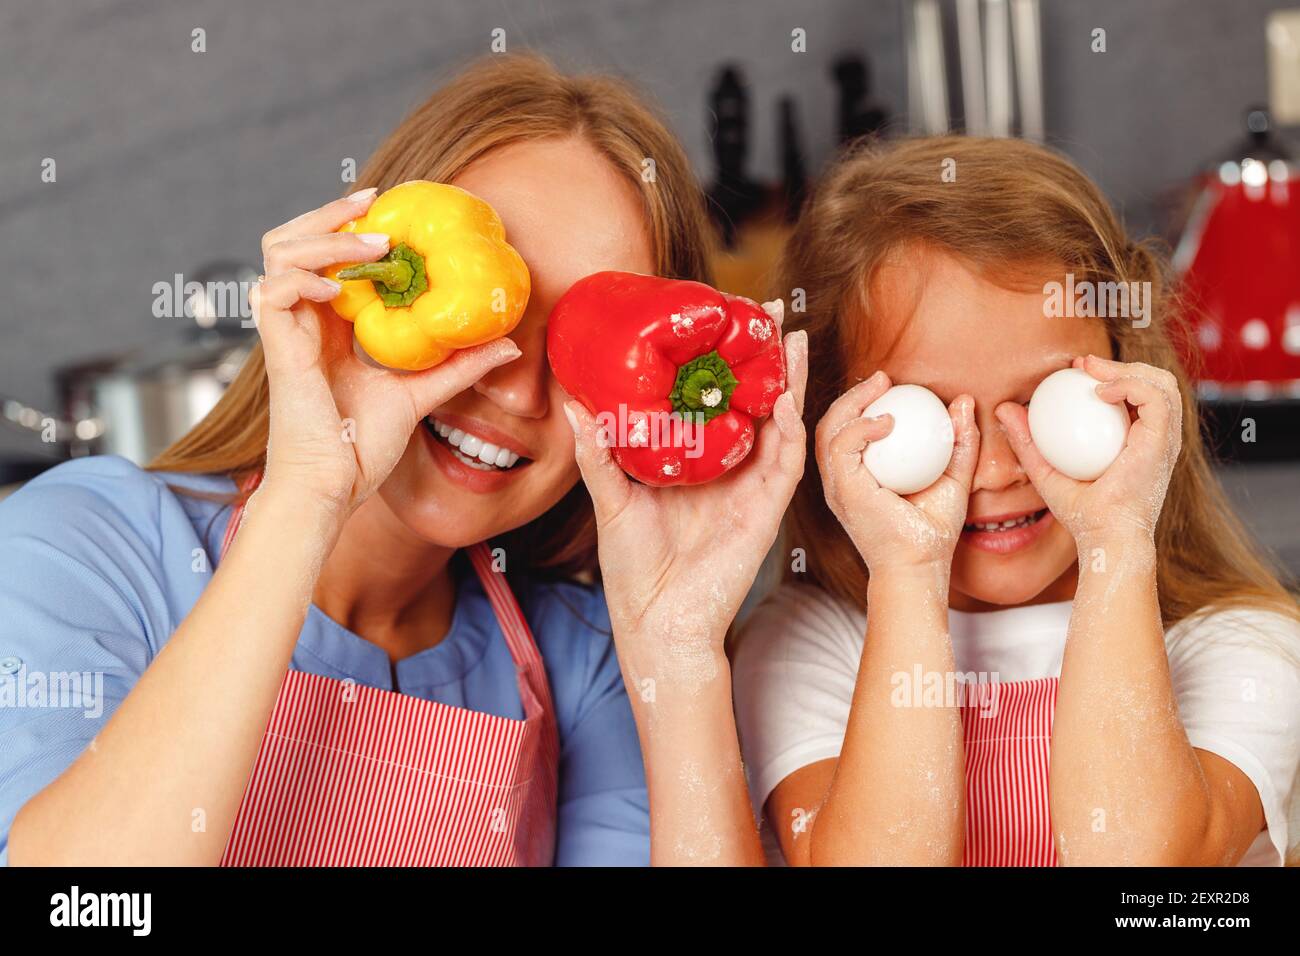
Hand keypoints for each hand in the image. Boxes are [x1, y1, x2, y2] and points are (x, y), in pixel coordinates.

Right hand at [250, 189, 520, 512]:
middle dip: (328, 213)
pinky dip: (305, 277)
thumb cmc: (361, 449)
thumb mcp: (420, 395)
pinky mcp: (278, 348)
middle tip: (374, 202)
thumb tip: (509, 344)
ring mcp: (286, 332)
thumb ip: (458, 366)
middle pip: (291, 239)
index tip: (391, 212)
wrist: (331, 488)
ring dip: (324, 237)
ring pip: (279, 252)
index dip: (349, 228)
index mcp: (327, 326)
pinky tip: (340, 287)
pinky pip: (274, 291)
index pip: (325, 257)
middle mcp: (302, 321)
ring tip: (372, 245)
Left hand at [565, 330, 808, 669]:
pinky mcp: (766, 511)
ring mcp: (752, 488)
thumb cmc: (634, 569)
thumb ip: (599, 453)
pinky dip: (791, 430)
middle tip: (768, 312)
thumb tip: (574, 405)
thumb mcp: (611, 500)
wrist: (657, 623)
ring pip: (781, 425)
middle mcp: (730, 470)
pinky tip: (787, 399)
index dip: (725, 362)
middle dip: (766, 359)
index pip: (718, 401)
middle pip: (757, 403)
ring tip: (789, 340)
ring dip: (789, 383)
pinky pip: (787, 464)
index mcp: (696, 463)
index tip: (721, 319)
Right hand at [814, 372, 978, 573]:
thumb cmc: (933, 531)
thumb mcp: (953, 477)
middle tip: (882, 378)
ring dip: (851, 403)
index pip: (847, 430)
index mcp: (857, 476)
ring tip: (879, 386)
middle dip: (852, 395)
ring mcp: (837, 485)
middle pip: (831, 424)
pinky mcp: (843, 490)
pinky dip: (861, 427)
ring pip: (828, 430)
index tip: (891, 384)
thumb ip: (960, 442)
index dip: (862, 402)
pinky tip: (887, 420)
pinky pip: (842, 447)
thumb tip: (962, 401)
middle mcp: (840, 480)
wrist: (921, 567)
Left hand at [995, 354, 1181, 544]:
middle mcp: (1157, 437)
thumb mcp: (1045, 470)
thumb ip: (1027, 441)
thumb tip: (1004, 408)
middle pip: (1155, 381)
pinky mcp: (1163, 442)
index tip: (1077, 367)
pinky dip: (1129, 385)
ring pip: (1162, 382)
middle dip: (1121, 363)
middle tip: (1083, 363)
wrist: (1104, 537)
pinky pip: (1155, 398)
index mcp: (1139, 441)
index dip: (1111, 373)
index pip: (1137, 394)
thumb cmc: (1082, 513)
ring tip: (1091, 371)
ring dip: (1127, 368)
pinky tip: (1098, 392)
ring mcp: (1164, 439)